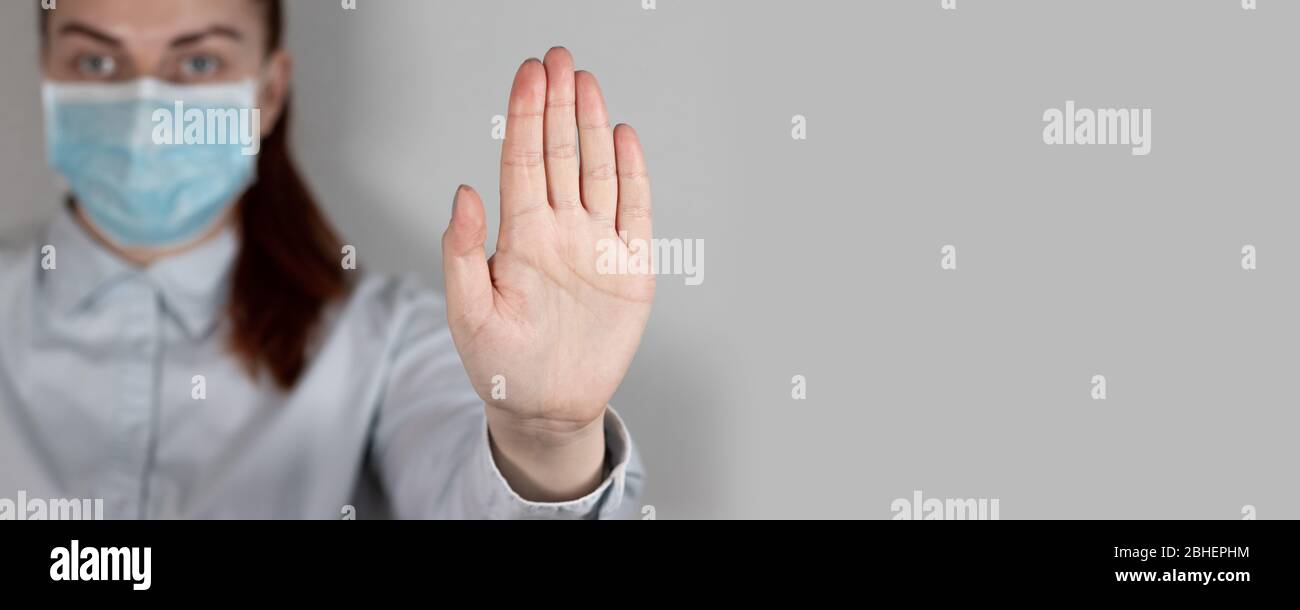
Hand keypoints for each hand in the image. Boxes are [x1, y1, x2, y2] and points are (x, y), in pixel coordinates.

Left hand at [441, 48, 653, 500]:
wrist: (548, 408)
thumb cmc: (501, 364)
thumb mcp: (468, 315)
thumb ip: (464, 254)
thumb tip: (464, 191)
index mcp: (520, 237)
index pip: (522, 162)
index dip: (525, 115)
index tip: (528, 72)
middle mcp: (559, 230)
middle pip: (560, 154)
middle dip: (557, 104)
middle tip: (557, 57)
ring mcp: (596, 244)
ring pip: (595, 171)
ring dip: (591, 126)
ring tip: (585, 82)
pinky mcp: (631, 267)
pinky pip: (634, 211)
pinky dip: (632, 173)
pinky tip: (622, 136)